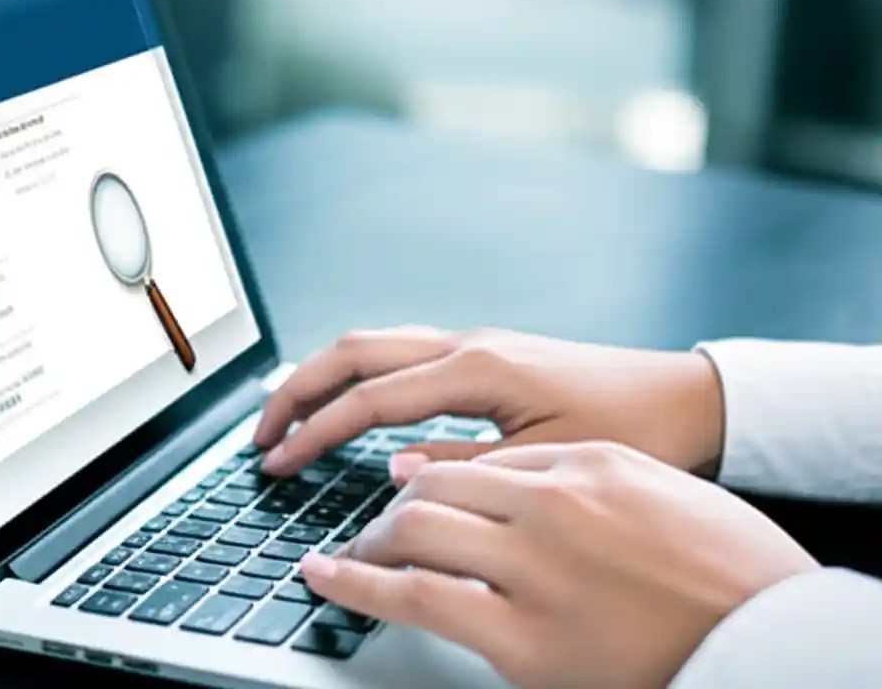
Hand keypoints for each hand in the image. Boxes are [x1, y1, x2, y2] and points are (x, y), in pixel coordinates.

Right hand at [253, 326, 724, 476]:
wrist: (687, 400)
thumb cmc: (632, 431)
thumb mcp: (547, 466)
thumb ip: (464, 469)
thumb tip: (392, 475)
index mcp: (478, 369)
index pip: (368, 399)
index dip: (314, 433)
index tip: (276, 463)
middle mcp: (468, 345)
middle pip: (354, 352)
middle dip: (297, 390)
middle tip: (260, 434)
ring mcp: (475, 344)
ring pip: (373, 345)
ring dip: (323, 378)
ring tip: (289, 418)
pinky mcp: (485, 355)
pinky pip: (401, 354)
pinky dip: (359, 376)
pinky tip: (352, 405)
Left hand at [299, 442, 818, 688]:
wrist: (773, 638)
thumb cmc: (721, 572)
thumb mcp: (650, 497)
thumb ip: (569, 480)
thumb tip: (496, 485)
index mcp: (584, 467)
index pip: (470, 463)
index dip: (419, 480)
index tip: (397, 492)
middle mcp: (552, 504)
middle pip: (430, 489)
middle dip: (386, 512)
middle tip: (365, 533)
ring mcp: (534, 567)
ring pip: (414, 532)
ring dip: (367, 543)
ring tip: (346, 558)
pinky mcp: (522, 638)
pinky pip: (415, 598)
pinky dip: (356, 585)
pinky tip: (327, 577)